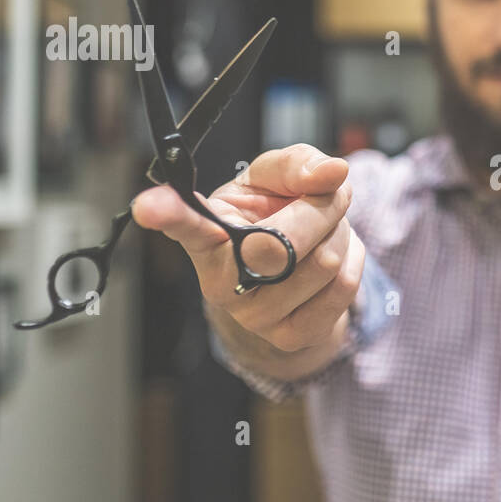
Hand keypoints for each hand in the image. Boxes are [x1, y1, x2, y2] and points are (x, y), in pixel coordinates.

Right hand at [131, 143, 364, 355]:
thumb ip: (297, 164)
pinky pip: (344, 288)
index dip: (169, 215)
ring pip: (325, 263)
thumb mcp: (274, 180)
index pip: (188, 227)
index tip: (147, 206)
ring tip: (324, 230)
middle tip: (328, 193)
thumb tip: (333, 170)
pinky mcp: (291, 337)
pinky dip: (353, 259)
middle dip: (322, 208)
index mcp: (208, 237)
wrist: (293, 273)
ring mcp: (255, 317)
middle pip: (285, 244)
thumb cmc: (272, 218)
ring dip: (341, 233)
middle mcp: (221, 283)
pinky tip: (333, 255)